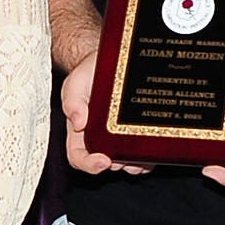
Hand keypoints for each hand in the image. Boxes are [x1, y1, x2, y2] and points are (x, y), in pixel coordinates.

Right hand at [58, 54, 144, 175]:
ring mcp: (119, 138)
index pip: (78, 157)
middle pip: (106, 163)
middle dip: (117, 165)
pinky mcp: (137, 133)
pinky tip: (152, 152)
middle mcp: (99, 139)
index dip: (89, 164)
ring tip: (140, 158)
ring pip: (126, 161)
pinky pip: (143, 153)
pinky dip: (148, 157)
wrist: (108, 60)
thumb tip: (78, 122)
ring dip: (134, 164)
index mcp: (79, 133)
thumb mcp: (75, 83)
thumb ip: (72, 101)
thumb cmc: (89, 73)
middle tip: (126, 159)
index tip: (102, 161)